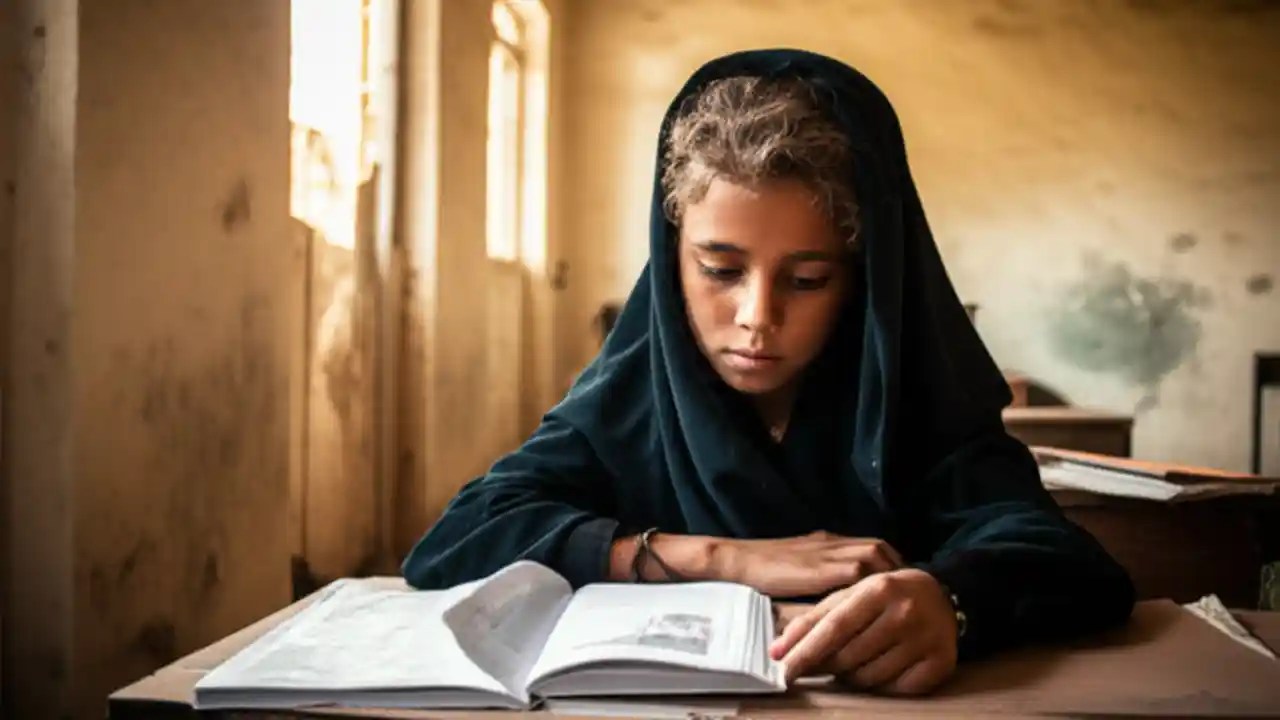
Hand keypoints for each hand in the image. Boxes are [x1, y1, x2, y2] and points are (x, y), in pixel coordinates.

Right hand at [716, 531, 902, 597]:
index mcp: (830, 541)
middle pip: (882, 550)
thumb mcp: (800, 564)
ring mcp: (831, 553)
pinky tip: (878, 608)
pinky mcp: (824, 569)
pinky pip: (860, 575)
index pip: (875, 547)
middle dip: (898, 571)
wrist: (739, 561)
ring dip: (890, 578)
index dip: (891, 565)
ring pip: (876, 557)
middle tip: (905, 596)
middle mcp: (835, 543)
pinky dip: (872, 588)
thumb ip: (822, 571)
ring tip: (896, 603)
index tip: (900, 585)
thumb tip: (842, 592)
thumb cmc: (763, 568)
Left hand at [769, 569, 958, 695]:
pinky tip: (881, 668)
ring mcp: (925, 640)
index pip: (834, 628)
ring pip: (869, 678)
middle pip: (849, 656)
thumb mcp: (851, 594)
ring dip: (851, 677)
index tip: (782, 669)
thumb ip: (814, 618)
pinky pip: (895, 689)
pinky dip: (881, 686)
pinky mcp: (940, 663)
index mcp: (879, 589)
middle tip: (821, 663)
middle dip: (827, 665)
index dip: (806, 651)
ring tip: (854, 662)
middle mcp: (904, 613)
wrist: (942, 596)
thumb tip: (778, 650)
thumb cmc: (885, 595)